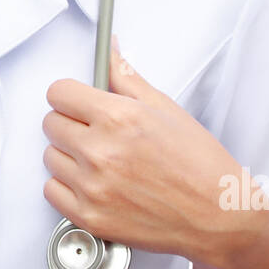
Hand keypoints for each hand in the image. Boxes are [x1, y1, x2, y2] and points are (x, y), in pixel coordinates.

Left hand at [41, 36, 268, 268]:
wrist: (219, 217)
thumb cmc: (201, 166)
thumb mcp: (166, 109)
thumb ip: (127, 78)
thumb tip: (111, 51)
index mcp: (119, 118)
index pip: (59, 93)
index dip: (70, 95)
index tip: (78, 101)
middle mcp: (101, 152)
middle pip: (51, 123)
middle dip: (71, 123)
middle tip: (95, 131)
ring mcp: (93, 187)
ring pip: (50, 157)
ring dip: (69, 155)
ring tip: (100, 160)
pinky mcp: (90, 217)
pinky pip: (51, 191)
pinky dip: (67, 186)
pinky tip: (93, 183)